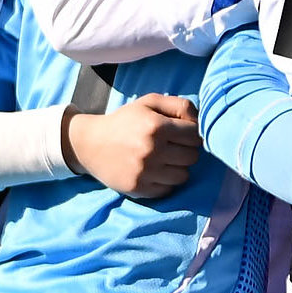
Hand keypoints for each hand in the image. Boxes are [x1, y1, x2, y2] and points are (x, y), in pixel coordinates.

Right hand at [65, 93, 201, 198]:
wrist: (90, 144)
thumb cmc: (125, 121)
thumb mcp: (149, 103)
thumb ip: (179, 105)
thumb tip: (201, 121)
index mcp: (156, 126)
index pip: (195, 136)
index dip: (191, 134)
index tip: (180, 134)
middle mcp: (152, 150)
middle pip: (193, 157)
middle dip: (185, 150)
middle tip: (171, 146)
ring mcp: (145, 172)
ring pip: (184, 175)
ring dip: (177, 167)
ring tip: (163, 159)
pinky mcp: (139, 188)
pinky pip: (168, 189)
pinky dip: (165, 181)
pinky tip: (154, 171)